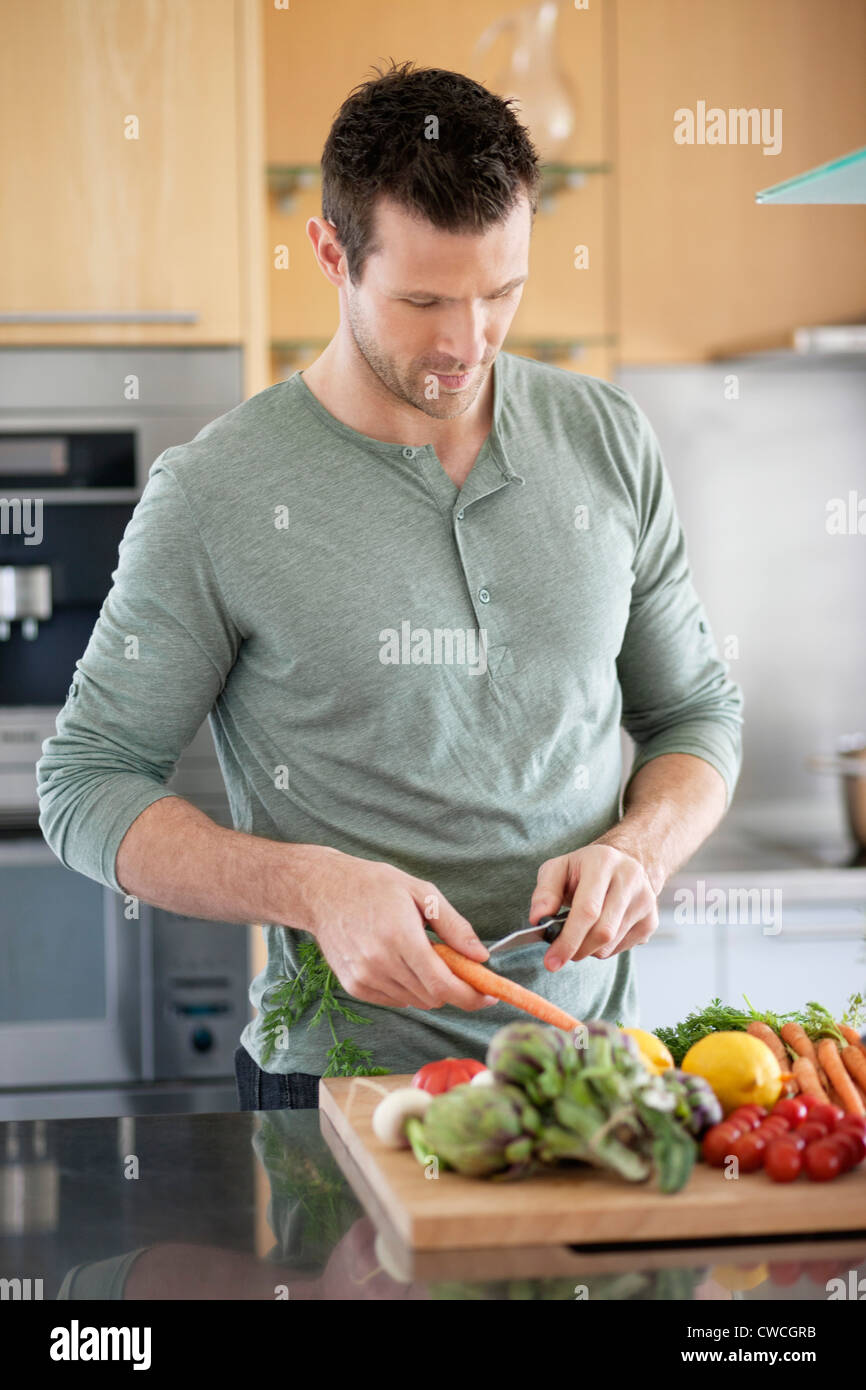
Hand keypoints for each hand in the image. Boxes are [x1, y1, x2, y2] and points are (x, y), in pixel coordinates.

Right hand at [297, 848, 497, 1011]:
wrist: (323, 891)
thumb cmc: (374, 885)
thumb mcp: (421, 893)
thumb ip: (454, 927)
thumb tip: (480, 956)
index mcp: (400, 938)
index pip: (443, 985)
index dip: (471, 996)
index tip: (488, 995)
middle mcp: (380, 964)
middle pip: (433, 996)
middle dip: (454, 987)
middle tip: (457, 965)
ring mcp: (365, 978)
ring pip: (416, 1001)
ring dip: (430, 987)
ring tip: (422, 955)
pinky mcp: (355, 987)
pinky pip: (395, 1000)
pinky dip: (408, 989)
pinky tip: (401, 963)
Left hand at [528, 842, 658, 970]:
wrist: (621, 864)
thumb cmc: (584, 869)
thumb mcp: (557, 869)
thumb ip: (545, 892)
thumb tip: (538, 919)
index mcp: (603, 861)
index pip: (588, 909)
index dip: (568, 939)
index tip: (551, 960)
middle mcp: (630, 879)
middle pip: (602, 932)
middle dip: (575, 950)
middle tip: (558, 954)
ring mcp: (645, 901)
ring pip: (610, 945)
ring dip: (586, 949)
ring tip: (579, 932)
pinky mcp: (651, 920)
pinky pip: (620, 949)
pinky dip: (601, 949)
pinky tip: (596, 931)